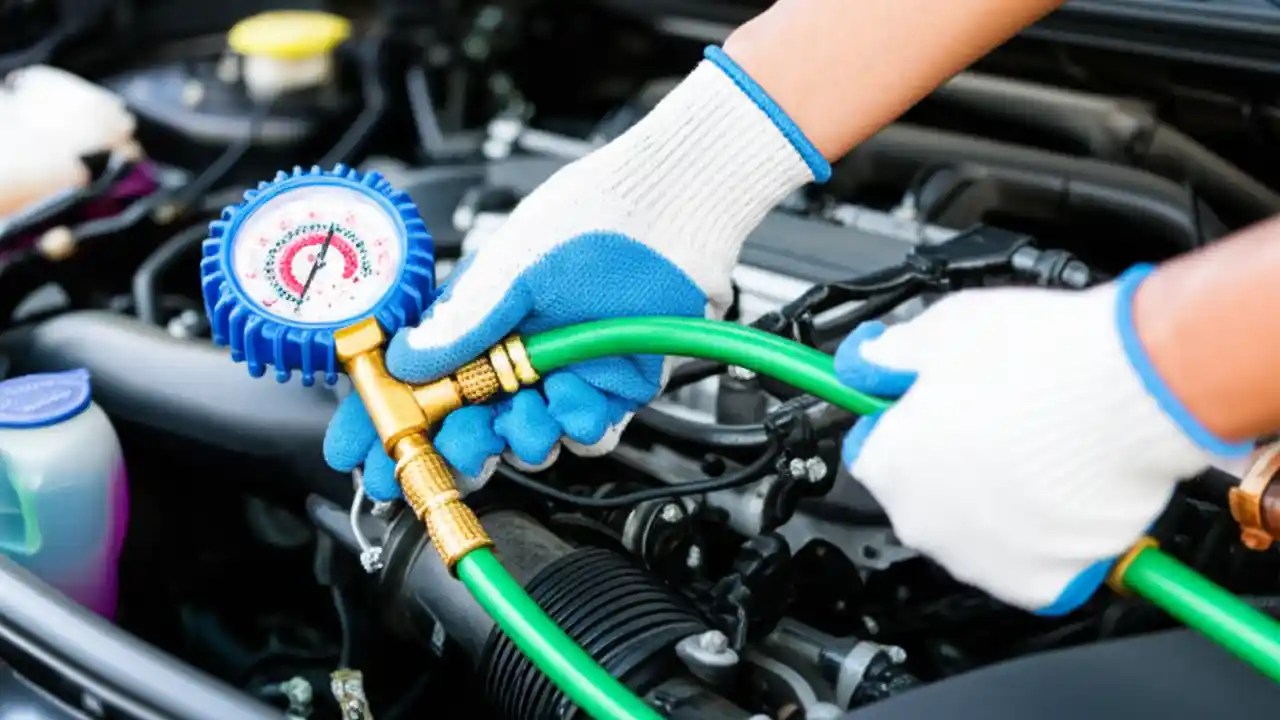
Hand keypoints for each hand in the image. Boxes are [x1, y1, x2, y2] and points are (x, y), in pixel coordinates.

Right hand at [324, 46, 829, 500]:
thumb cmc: (593, 218)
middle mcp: (515, 352)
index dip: (382, 418)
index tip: (357, 453)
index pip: (414, 379)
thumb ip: (464, 322)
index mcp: (477, 319)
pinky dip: (578, 425)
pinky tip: (578, 396)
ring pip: (525, 439)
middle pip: (467, 424)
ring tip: (527, 417)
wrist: (674, 211)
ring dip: (521, 440)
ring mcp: (562, 373)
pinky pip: (586, 433)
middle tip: (450, 455)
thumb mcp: (514, 267)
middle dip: (453, 449)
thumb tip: (406, 362)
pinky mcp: (612, 387)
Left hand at [834, 265, 1251, 613]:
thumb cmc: (1038, 361)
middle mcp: (925, 524)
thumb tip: (869, 361)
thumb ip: (892, 354)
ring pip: (980, 532)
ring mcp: (982, 559)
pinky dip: (1048, 541)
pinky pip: (1035, 567)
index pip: (873, 452)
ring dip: (1001, 502)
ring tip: (1043, 450)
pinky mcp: (1042, 585)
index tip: (930, 406)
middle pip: (926, 496)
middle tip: (1000, 421)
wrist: (1130, 392)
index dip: (905, 423)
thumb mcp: (941, 330)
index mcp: (888, 466)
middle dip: (954, 463)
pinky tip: (1067, 494)